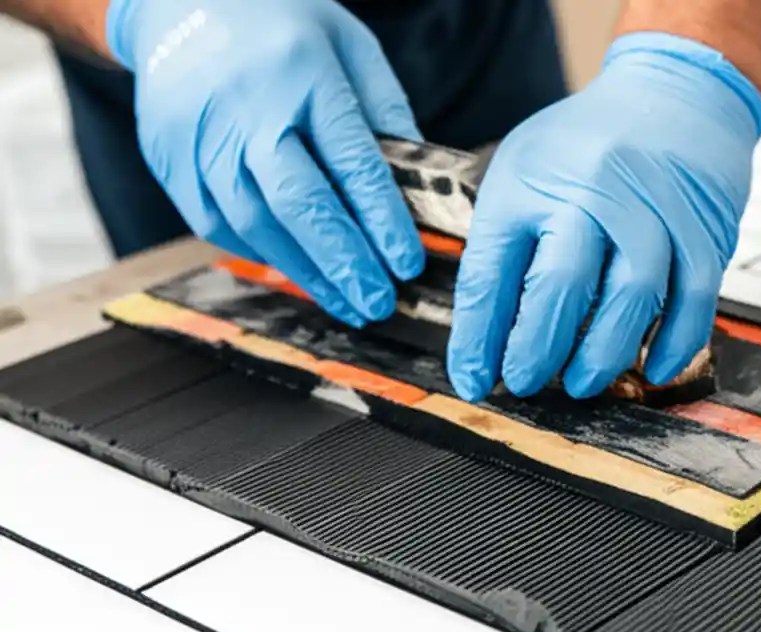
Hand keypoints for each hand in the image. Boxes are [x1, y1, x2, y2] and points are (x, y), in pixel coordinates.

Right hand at [106, 0, 424, 325]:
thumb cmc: (281, 24)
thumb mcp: (348, 46)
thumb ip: (385, 112)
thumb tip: (421, 183)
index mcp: (303, 71)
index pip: (352, 160)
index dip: (382, 220)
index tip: (408, 263)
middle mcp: (246, 105)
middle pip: (299, 201)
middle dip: (344, 262)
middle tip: (377, 303)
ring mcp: (199, 132)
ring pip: (254, 222)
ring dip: (305, 272)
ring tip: (346, 303)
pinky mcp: (167, 155)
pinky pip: (215, 221)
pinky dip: (261, 253)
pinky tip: (297, 272)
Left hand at [447, 32, 760, 400]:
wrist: (677, 91)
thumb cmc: (590, 145)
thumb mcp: (525, 174)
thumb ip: (505, 248)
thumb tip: (485, 343)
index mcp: (531, 180)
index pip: (492, 271)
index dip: (478, 338)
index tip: (472, 380)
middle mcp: (591, 190)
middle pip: (562, 285)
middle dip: (538, 350)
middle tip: (526, 383)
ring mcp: (653, 208)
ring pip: (633, 297)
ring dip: (604, 354)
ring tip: (582, 382)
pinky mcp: (703, 226)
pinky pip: (694, 298)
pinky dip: (675, 343)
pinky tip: (653, 369)